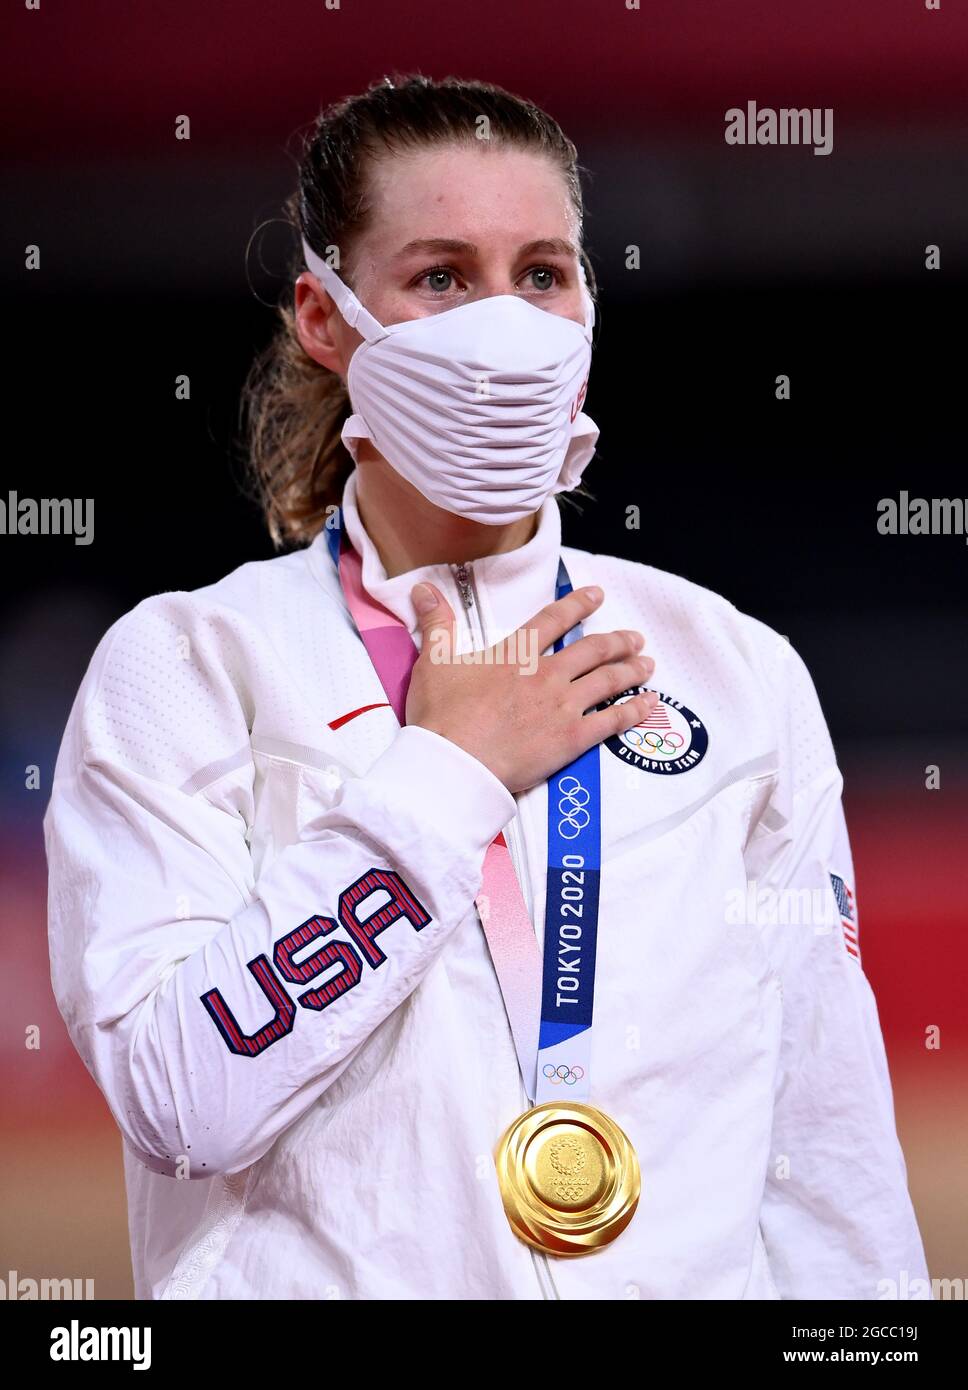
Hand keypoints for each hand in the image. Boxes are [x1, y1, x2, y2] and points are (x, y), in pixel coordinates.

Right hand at [406, 582, 657, 794]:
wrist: (454, 763)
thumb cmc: (443, 716)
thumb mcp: (434, 663)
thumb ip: (437, 624)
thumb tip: (423, 589)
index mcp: (516, 654)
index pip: (553, 620)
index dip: (577, 605)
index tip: (596, 596)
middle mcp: (546, 674)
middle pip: (592, 650)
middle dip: (617, 641)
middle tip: (634, 638)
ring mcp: (563, 706)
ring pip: (608, 680)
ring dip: (631, 670)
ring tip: (647, 664)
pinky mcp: (573, 739)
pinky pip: (612, 721)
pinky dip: (634, 710)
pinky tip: (648, 704)